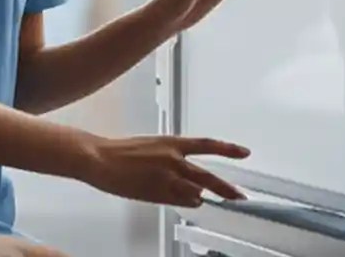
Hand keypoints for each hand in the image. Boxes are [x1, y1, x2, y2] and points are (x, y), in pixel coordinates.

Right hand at [77, 134, 249, 206]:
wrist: (99, 159)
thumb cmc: (120, 152)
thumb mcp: (151, 147)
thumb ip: (172, 159)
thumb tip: (186, 175)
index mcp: (171, 142)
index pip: (207, 144)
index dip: (228, 148)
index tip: (244, 152)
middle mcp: (173, 159)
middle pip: (208, 177)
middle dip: (226, 189)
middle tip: (241, 197)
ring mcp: (166, 178)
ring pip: (195, 193)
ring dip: (197, 197)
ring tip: (195, 197)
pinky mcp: (158, 193)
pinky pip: (181, 201)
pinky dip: (185, 202)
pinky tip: (182, 200)